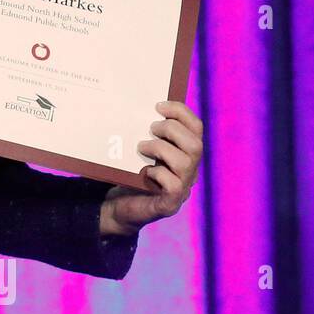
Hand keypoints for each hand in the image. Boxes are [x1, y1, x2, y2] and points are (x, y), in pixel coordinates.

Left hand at [99, 100, 203, 236]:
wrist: (116, 207)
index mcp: (185, 153)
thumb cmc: (129, 174)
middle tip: (150, 128)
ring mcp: (183, 188)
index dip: (181, 113)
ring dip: (162, 149)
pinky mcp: (170, 204)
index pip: (196, 128)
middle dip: (172, 130)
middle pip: (196, 145)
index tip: (158, 105)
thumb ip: (144, 133)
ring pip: (186, 163)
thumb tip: (135, 107)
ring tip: (142, 147)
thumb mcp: (138, 150)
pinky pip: (175, 185)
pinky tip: (146, 172)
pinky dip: (159, 173)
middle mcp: (190, 171)